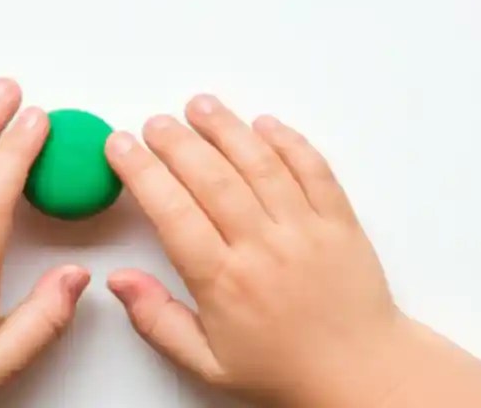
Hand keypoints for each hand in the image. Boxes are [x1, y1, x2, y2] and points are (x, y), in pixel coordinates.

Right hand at [104, 95, 480, 407]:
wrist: (362, 375)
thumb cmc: (284, 369)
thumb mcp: (207, 363)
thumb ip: (156, 320)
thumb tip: (119, 280)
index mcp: (225, 283)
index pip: (172, 213)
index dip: (142, 173)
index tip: (120, 147)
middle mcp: (264, 249)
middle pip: (212, 178)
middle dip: (177, 142)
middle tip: (155, 123)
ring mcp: (305, 231)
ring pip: (260, 163)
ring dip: (227, 128)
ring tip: (200, 106)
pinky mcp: (340, 221)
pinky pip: (313, 169)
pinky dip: (288, 141)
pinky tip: (263, 124)